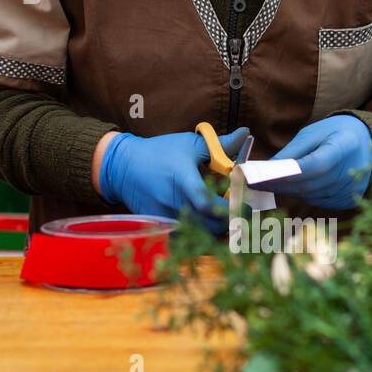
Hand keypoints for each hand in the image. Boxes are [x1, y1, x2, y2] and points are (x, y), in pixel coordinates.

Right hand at [97, 127, 250, 232]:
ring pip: (200, 235)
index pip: (208, 203)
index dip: (232, 209)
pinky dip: (201, 234)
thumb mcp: (189, 144)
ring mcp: (165, 217)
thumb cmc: (159, 152)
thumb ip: (220, 144)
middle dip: (231, 221)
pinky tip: (207, 222)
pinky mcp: (160, 227)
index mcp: (182, 179)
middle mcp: (173, 202)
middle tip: (243, 212)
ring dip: (218, 228)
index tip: (248, 205)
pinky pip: (186, 238)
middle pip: (209, 225)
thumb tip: (245, 132)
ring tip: (227, 216)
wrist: (123, 166)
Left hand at [266, 115, 371, 208]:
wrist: (364, 142)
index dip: (288, 174)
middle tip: (251, 184)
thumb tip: (267, 169)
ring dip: (286, 191)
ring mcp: (352, 189)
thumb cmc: (334, 133)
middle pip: (310, 184)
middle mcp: (353, 171)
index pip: (315, 165)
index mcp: (345, 146)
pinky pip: (317, 200)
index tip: (261, 176)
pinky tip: (288, 187)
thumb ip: (292, 152)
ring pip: (310, 195)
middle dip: (278, 185)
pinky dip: (301, 194)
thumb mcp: (313, 133)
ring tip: (263, 186)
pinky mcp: (348, 200)